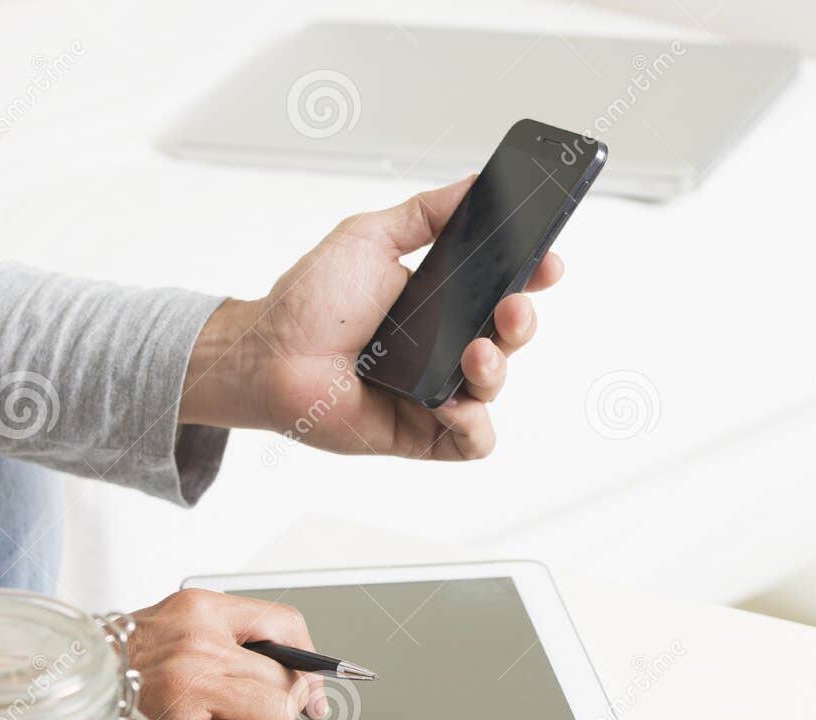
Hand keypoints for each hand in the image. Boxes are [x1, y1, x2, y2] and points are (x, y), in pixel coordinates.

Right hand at [119, 588, 324, 719]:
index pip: (284, 622)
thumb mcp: (163, 640)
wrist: (54, 719)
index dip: (308, 661)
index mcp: (195, 612)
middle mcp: (196, 644)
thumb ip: (218, 645)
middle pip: (286, 679)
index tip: (309, 689)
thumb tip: (284, 673)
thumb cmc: (109, 686)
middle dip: (277, 713)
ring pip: (279, 715)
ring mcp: (190, 689)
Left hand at [181, 177, 564, 459]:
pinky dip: (473, 424)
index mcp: (440, 303)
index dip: (532, 276)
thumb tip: (475, 182)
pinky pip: (472, 441)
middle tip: (509, 307)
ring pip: (494, 388)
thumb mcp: (368, 238)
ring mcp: (436, 394)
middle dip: (521, 321)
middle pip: (508, 338)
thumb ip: (425, 212)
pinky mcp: (422, 434)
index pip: (502, 289)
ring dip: (496, 369)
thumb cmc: (308, 304)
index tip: (546, 260)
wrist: (269, 355)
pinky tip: (450, 402)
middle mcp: (444, 349)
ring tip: (473, 353)